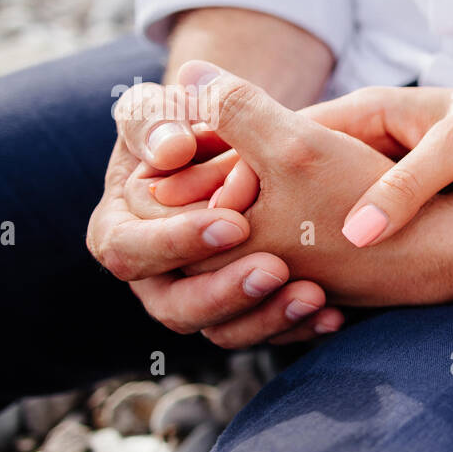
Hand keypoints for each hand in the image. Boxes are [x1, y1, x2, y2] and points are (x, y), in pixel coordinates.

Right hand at [87, 82, 339, 346]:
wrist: (234, 153)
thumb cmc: (185, 129)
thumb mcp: (167, 116)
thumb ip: (158, 122)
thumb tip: (171, 146)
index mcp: (119, 232)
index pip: (130, 250)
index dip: (178, 240)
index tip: (236, 224)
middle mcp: (154, 277)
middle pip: (176, 307)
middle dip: (225, 291)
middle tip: (275, 269)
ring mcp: (196, 301)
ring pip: (221, 331)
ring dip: (267, 317)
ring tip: (313, 295)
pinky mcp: (239, 314)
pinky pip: (264, 334)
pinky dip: (298, 326)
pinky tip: (333, 314)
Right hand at [179, 62, 452, 306]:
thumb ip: (407, 183)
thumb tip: (357, 235)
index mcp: (363, 114)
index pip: (276, 139)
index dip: (236, 176)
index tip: (207, 220)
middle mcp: (357, 144)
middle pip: (275, 176)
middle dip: (236, 213)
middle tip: (198, 259)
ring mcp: (368, 179)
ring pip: (299, 208)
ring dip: (269, 240)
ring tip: (239, 285)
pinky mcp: (388, 210)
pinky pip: (333, 233)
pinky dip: (311, 257)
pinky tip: (299, 295)